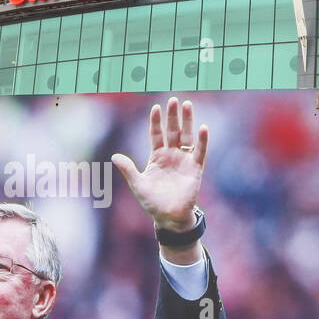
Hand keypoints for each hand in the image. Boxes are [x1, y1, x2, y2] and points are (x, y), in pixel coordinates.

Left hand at [111, 97, 208, 233]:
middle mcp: (171, 156)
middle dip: (173, 116)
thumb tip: (114, 156)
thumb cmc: (152, 202)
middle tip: (174, 99)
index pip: (156, 134)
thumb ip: (128, 170)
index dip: (156, 122)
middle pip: (173, 131)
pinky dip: (203, 141)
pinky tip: (203, 128)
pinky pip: (200, 152)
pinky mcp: (195, 169)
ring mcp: (184, 161)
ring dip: (188, 122)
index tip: (156, 107)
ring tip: (188, 105)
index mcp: (157, 157)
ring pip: (187, 137)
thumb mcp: (137, 184)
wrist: (168, 218)